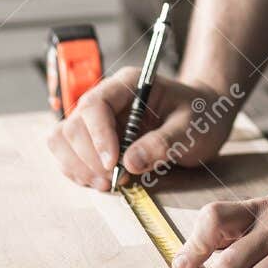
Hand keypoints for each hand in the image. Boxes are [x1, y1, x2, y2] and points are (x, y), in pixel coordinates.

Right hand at [46, 67, 237, 190]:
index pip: (96, 104)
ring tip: (106, 183)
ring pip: (63, 139)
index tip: (113, 164)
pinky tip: (101, 182)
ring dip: (78, 166)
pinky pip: (70, 155)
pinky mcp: (95, 140)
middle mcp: (107, 99)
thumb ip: (163, 142)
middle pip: (74, 124)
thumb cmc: (200, 115)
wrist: (204, 118)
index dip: (98, 136)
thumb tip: (130, 163)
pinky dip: (79, 172)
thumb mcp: (191, 127)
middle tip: (112, 180)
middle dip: (87, 157)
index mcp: (129, 85)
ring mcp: (98, 120)